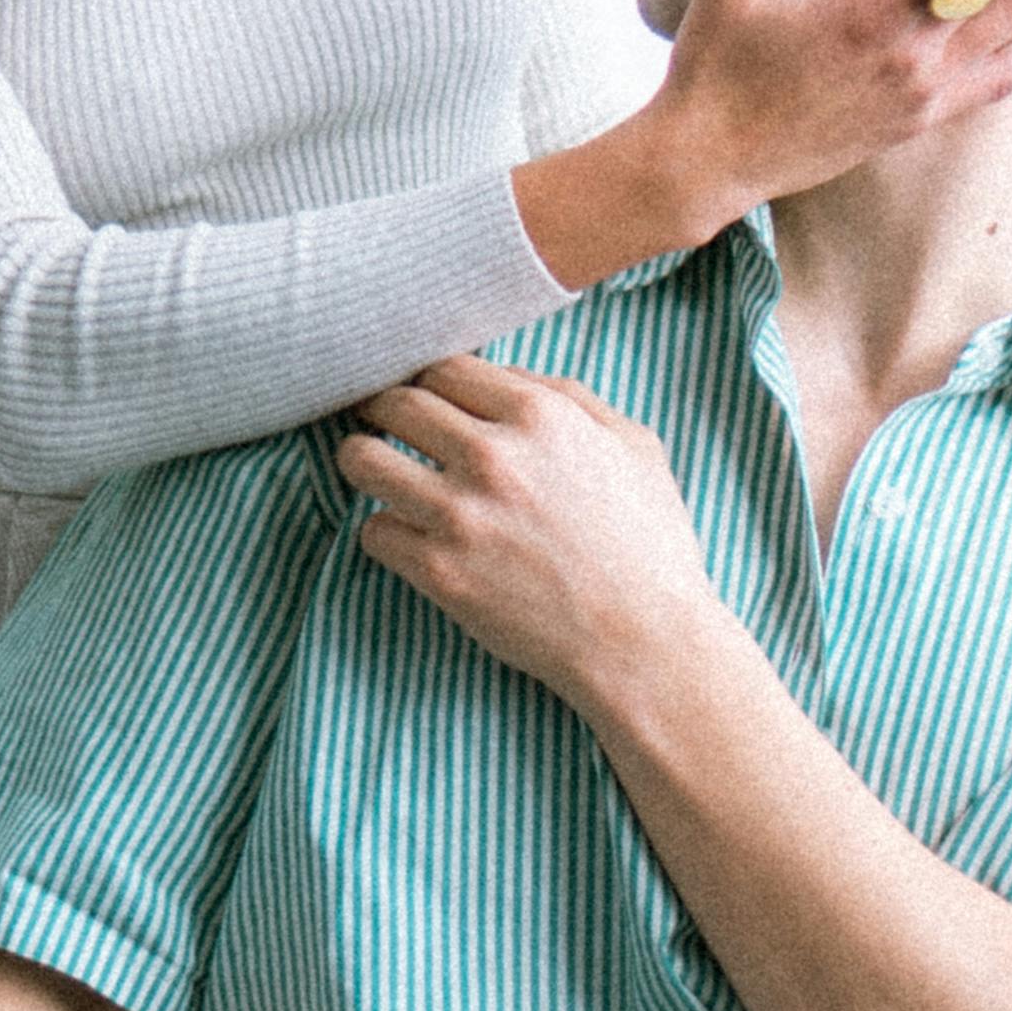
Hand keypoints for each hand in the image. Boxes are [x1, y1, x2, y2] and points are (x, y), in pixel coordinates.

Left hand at [339, 356, 720, 710]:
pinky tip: (409, 537)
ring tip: (374, 471)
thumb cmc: (649, 544)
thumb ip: (570, 398)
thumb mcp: (633, 446)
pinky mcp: (438, 571)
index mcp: (540, 415)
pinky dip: (386, 532)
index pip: (445, 368)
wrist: (644, 642)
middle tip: (382, 425)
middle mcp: (492, 456)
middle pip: (395, 404)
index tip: (427, 400)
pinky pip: (372, 531)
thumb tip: (507, 377)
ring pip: (362, 460)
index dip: (431, 382)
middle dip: (383, 411)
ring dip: (363, 461)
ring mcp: (459, 514)